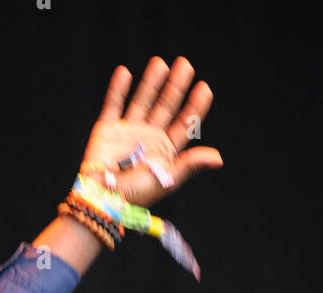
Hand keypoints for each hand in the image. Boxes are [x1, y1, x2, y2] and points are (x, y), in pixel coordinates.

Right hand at [79, 56, 222, 205]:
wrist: (102, 198)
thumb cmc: (136, 194)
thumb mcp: (167, 178)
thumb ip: (190, 164)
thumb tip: (219, 158)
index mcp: (165, 152)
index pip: (184, 124)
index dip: (195, 107)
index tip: (204, 88)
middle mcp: (148, 139)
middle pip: (165, 107)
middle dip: (175, 86)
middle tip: (185, 65)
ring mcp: (128, 132)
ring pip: (142, 101)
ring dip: (151, 82)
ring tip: (160, 63)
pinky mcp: (107, 129)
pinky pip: (113, 104)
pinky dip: (117, 89)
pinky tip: (125, 72)